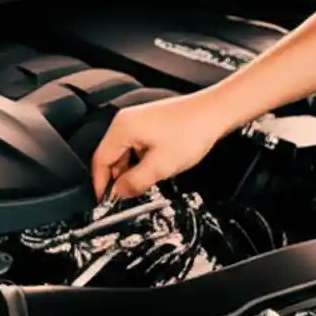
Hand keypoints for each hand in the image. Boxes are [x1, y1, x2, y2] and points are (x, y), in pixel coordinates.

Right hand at [90, 94, 230, 199]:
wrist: (215, 112)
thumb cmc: (192, 131)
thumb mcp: (160, 166)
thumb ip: (135, 183)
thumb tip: (119, 194)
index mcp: (122, 128)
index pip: (100, 161)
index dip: (101, 185)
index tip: (105, 203)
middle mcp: (126, 121)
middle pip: (111, 157)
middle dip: (118, 179)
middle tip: (129, 197)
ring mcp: (138, 121)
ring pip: (125, 153)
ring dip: (132, 171)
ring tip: (148, 182)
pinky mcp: (149, 124)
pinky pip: (136, 147)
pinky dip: (141, 161)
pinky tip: (155, 169)